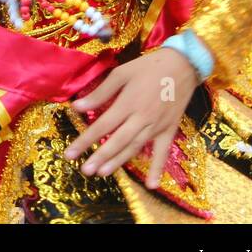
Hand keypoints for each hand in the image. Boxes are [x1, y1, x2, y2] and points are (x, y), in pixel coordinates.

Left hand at [65, 48, 199, 188]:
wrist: (182, 66)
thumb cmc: (148, 67)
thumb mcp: (121, 73)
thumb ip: (100, 92)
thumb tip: (76, 106)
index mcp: (127, 103)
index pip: (102, 126)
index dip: (85, 140)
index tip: (70, 153)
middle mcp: (141, 118)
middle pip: (117, 141)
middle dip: (100, 156)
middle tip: (85, 170)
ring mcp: (157, 126)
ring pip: (135, 148)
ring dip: (119, 162)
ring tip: (102, 173)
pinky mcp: (170, 130)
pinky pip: (163, 152)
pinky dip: (158, 169)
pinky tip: (152, 185)